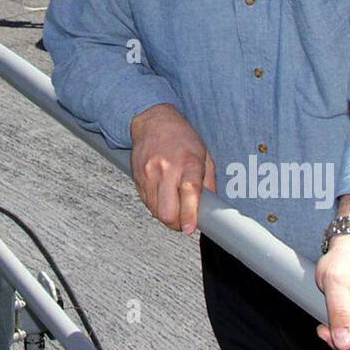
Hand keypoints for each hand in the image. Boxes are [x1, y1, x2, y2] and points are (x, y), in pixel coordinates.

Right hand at [129, 104, 216, 234]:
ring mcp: (149, 173)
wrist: (153, 121)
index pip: (189, 191)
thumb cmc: (181, 136)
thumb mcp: (204, 155)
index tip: (190, 228)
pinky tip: (163, 197)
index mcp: (188, 161)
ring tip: (175, 207)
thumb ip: (208, 182)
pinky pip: (146, 203)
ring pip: (155, 211)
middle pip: (167, 210)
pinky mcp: (138, 178)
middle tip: (184, 221)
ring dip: (166, 216)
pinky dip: (156, 206)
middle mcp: (166, 168)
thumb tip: (211, 207)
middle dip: (176, 223)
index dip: (189, 214)